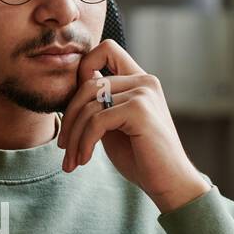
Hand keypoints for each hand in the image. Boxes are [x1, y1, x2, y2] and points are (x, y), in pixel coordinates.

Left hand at [56, 39, 209, 213]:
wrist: (169, 183)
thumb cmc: (142, 158)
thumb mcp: (114, 126)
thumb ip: (99, 106)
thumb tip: (69, 96)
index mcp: (139, 80)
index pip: (105, 49)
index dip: (82, 69)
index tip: (74, 109)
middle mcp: (144, 80)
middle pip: (87, 83)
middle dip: (68, 118)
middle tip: (64, 147)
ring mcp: (143, 93)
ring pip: (88, 105)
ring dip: (74, 137)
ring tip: (72, 160)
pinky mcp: (139, 110)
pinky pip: (96, 122)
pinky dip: (84, 143)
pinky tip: (84, 160)